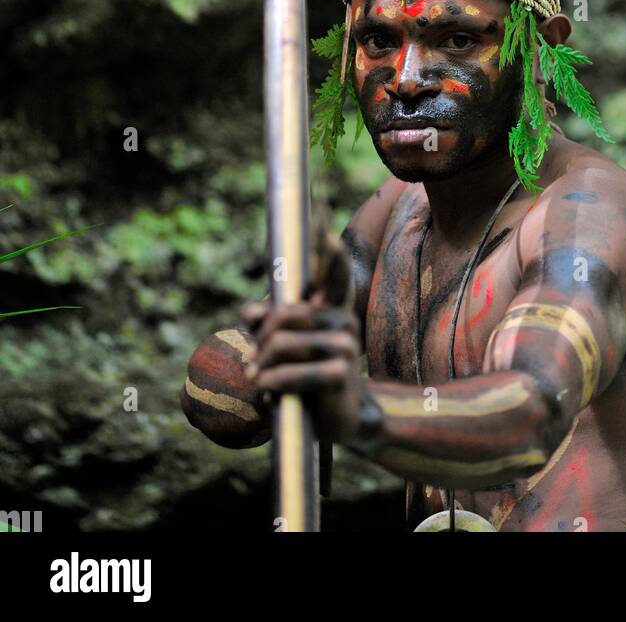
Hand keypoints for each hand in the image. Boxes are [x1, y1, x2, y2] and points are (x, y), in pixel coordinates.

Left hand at [241, 233, 361, 443]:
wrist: (335, 421)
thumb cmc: (305, 378)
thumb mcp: (281, 349)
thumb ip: (266, 325)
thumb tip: (251, 312)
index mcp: (330, 307)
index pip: (334, 273)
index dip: (331, 254)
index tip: (325, 233)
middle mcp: (342, 319)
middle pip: (284, 313)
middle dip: (261, 338)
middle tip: (251, 361)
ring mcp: (345, 345)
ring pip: (283, 342)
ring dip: (262, 365)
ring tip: (255, 379)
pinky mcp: (342, 373)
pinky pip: (295, 372)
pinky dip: (273, 383)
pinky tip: (265, 392)